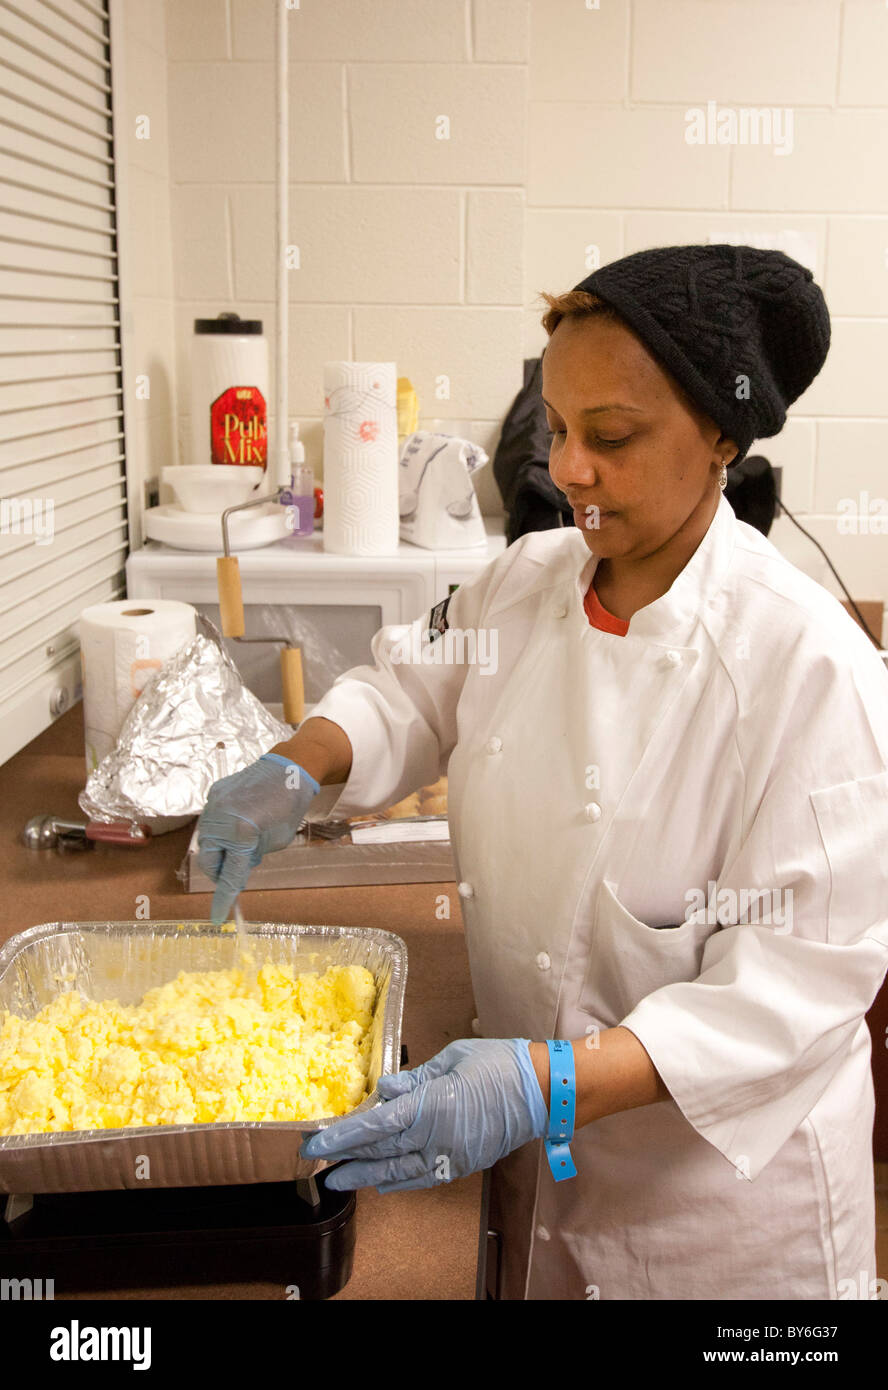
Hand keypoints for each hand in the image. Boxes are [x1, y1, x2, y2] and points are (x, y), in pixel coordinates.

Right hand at [196, 753, 319, 924]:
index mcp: (242, 834)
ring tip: (246, 839)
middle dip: (222, 870)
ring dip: (222, 849)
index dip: (224, 899)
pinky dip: (222, 829)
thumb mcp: (276, 841)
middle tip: (240, 867)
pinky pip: (211, 821)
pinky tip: (242, 820)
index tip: (217, 918)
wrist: (288, 769)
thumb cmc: (288, 807)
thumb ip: (251, 858)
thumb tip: (235, 869)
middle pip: (209, 861)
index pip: (229, 876)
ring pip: (207, 842)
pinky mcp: (213, 794)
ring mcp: (213, 804)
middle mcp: (221, 819)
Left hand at [300, 1038, 548, 1192]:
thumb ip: (414, 1079)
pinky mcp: (462, 1164)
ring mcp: (449, 1155)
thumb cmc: (499, 1065)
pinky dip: (400, 1183)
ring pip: (398, 1171)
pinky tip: (382, 1185)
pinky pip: (424, 1179)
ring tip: (339, 1180)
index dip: (342, 1136)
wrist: (542, 1092)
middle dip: (345, 1157)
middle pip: (380, 1152)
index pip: (374, 1125)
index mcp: (429, 1105)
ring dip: (365, 1176)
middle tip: (316, 1161)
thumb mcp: (451, 1059)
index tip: (316, 1143)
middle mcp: (435, 1136)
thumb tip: (382, 1090)